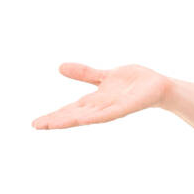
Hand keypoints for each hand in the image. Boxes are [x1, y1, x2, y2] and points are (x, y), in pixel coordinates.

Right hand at [32, 63, 169, 129]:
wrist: (158, 86)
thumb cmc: (133, 83)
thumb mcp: (104, 76)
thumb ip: (85, 74)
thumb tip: (60, 67)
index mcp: (94, 101)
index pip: (69, 110)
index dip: (53, 116)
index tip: (35, 124)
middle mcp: (101, 107)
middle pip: (74, 116)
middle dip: (57, 121)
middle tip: (37, 126)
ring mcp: (113, 108)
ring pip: (88, 116)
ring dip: (71, 120)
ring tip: (53, 125)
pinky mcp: (126, 107)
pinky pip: (109, 113)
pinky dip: (95, 116)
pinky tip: (83, 119)